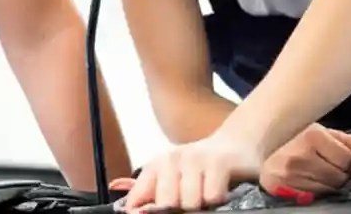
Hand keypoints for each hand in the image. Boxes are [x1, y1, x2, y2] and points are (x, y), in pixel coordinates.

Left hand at [119, 132, 261, 211]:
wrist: (235, 143)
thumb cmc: (200, 165)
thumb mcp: (170, 173)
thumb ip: (144, 186)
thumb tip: (115, 185)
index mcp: (157, 165)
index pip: (140, 197)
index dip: (144, 211)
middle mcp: (172, 159)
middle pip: (165, 203)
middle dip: (177, 210)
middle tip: (188, 204)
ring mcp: (195, 159)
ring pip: (189, 202)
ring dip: (200, 206)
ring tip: (205, 197)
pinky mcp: (218, 163)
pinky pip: (211, 197)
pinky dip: (217, 200)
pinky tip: (220, 192)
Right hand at [259, 124, 350, 194]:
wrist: (267, 155)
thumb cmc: (300, 144)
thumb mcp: (325, 136)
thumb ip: (350, 142)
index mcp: (312, 135)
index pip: (349, 159)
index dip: (348, 162)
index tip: (338, 160)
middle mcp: (300, 154)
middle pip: (340, 177)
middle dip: (338, 175)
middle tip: (326, 168)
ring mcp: (290, 173)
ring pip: (329, 189)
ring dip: (328, 185)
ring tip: (316, 175)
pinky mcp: (283, 187)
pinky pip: (314, 197)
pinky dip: (315, 193)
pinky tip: (308, 183)